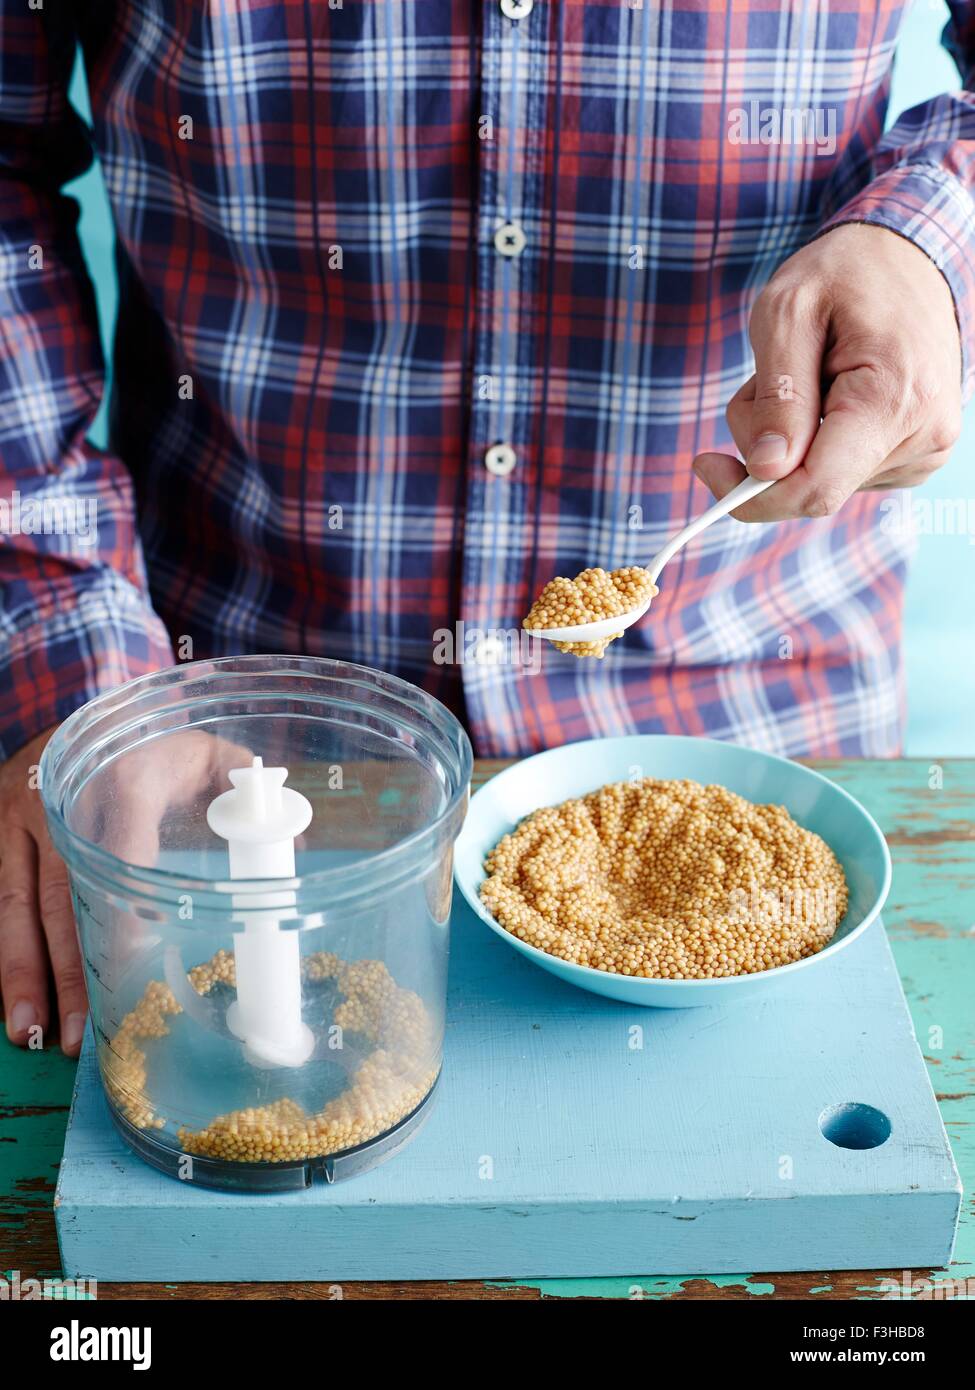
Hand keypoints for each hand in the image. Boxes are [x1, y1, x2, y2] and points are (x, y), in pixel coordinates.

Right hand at [0, 724, 253, 1054]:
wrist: (81, 714)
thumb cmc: (154, 745)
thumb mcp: (203, 752)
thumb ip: (244, 789)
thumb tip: (294, 840)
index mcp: (123, 779)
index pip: (121, 846)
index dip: (120, 907)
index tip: (128, 961)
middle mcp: (62, 803)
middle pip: (57, 895)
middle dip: (64, 970)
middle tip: (75, 1032)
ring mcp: (21, 823)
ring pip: (14, 906)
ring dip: (21, 974)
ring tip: (31, 1033)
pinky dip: (5, 954)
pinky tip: (10, 1002)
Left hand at [692, 223, 963, 519]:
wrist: (904, 254)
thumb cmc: (844, 272)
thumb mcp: (788, 314)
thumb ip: (779, 396)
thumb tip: (767, 470)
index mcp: (895, 400)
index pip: (815, 487)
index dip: (751, 493)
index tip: (706, 465)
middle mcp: (924, 435)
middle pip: (812, 485)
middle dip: (770, 445)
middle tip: (764, 383)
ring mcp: (926, 448)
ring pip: (824, 481)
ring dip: (793, 438)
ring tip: (809, 373)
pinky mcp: (917, 453)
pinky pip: (843, 471)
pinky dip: (818, 439)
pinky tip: (831, 390)